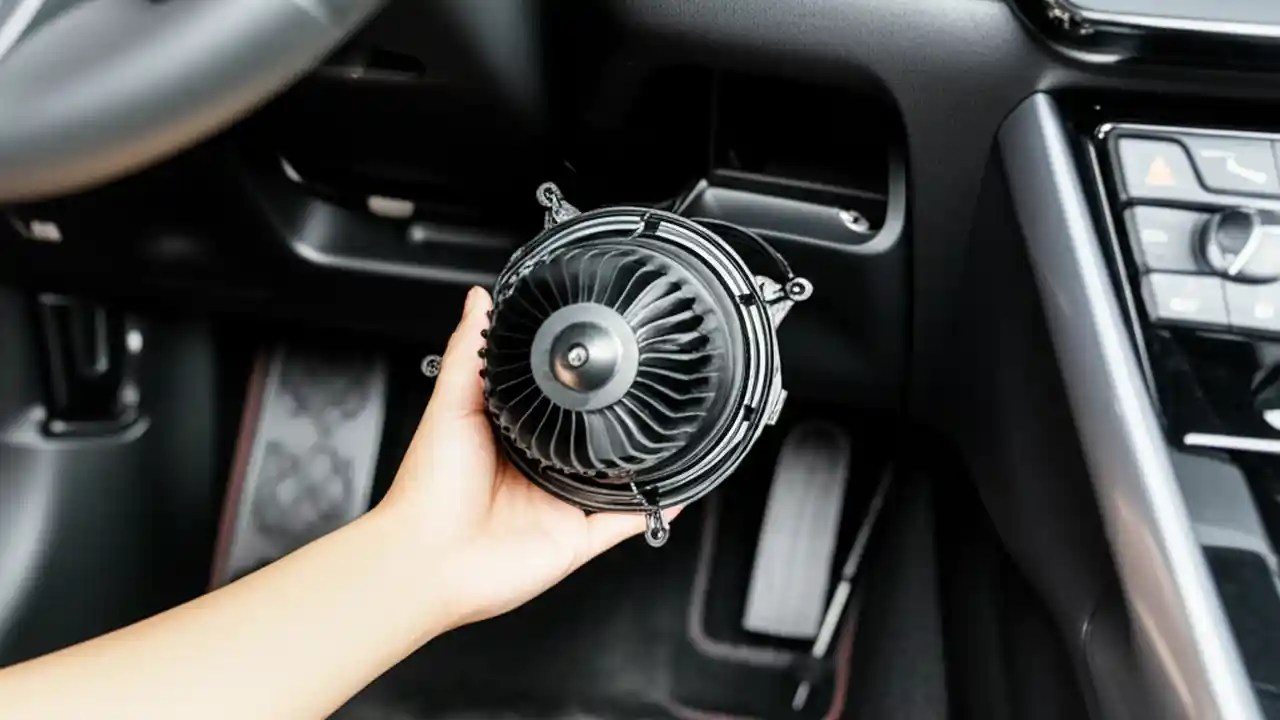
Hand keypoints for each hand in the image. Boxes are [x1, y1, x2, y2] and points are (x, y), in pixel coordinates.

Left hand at [380, 287, 677, 629]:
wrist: (427, 558)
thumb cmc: (428, 489)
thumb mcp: (450, 405)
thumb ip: (469, 354)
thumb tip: (478, 302)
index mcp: (509, 440)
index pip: (551, 404)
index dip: (574, 384)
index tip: (599, 357)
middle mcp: (538, 473)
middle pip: (587, 441)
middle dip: (612, 421)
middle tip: (644, 389)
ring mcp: (559, 506)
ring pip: (613, 481)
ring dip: (639, 462)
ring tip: (666, 432)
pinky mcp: (575, 539)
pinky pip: (624, 522)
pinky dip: (652, 508)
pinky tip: (674, 489)